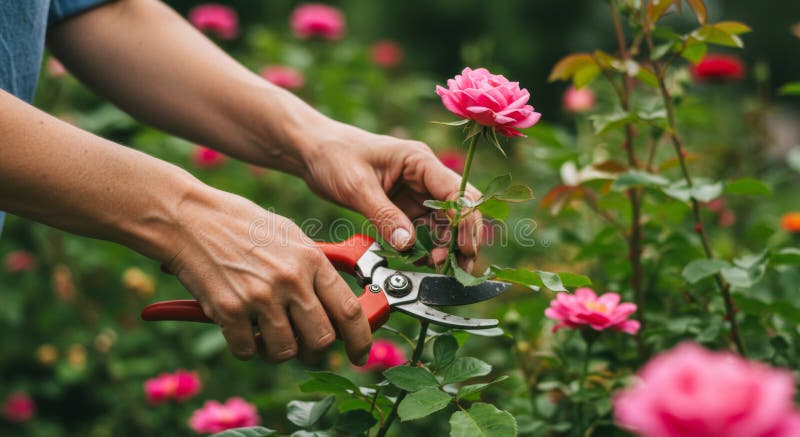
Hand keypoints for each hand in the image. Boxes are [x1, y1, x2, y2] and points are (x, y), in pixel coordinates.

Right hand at [164, 185, 371, 363]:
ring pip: (286, 351)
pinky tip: (240, 326)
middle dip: (315, 348)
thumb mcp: (290, 236)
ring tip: (267, 330)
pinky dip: (246, 346)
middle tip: (303, 341)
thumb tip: (335, 305)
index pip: (349, 311)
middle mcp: (291, 280)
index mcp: (311, 260)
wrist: (190, 218)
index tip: (359, 354)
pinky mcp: (229, 311)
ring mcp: (260, 297)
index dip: (361, 340)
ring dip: (278, 349)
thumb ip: (314, 270)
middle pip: (322, 339)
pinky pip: (248, 351)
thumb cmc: (240, 224)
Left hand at [297, 119, 483, 269]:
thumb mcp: (357, 187)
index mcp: (420, 161)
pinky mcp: (404, 207)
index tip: (465, 248)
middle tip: (459, 266)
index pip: (457, 192)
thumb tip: (409, 244)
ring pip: (443, 223)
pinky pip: (423, 230)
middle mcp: (424, 176)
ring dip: (445, 246)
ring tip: (439, 268)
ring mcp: (416, 193)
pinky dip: (426, 246)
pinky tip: (422, 261)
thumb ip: (384, 216)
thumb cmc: (333, 156)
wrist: (312, 151)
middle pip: (458, 209)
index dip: (466, 221)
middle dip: (462, 238)